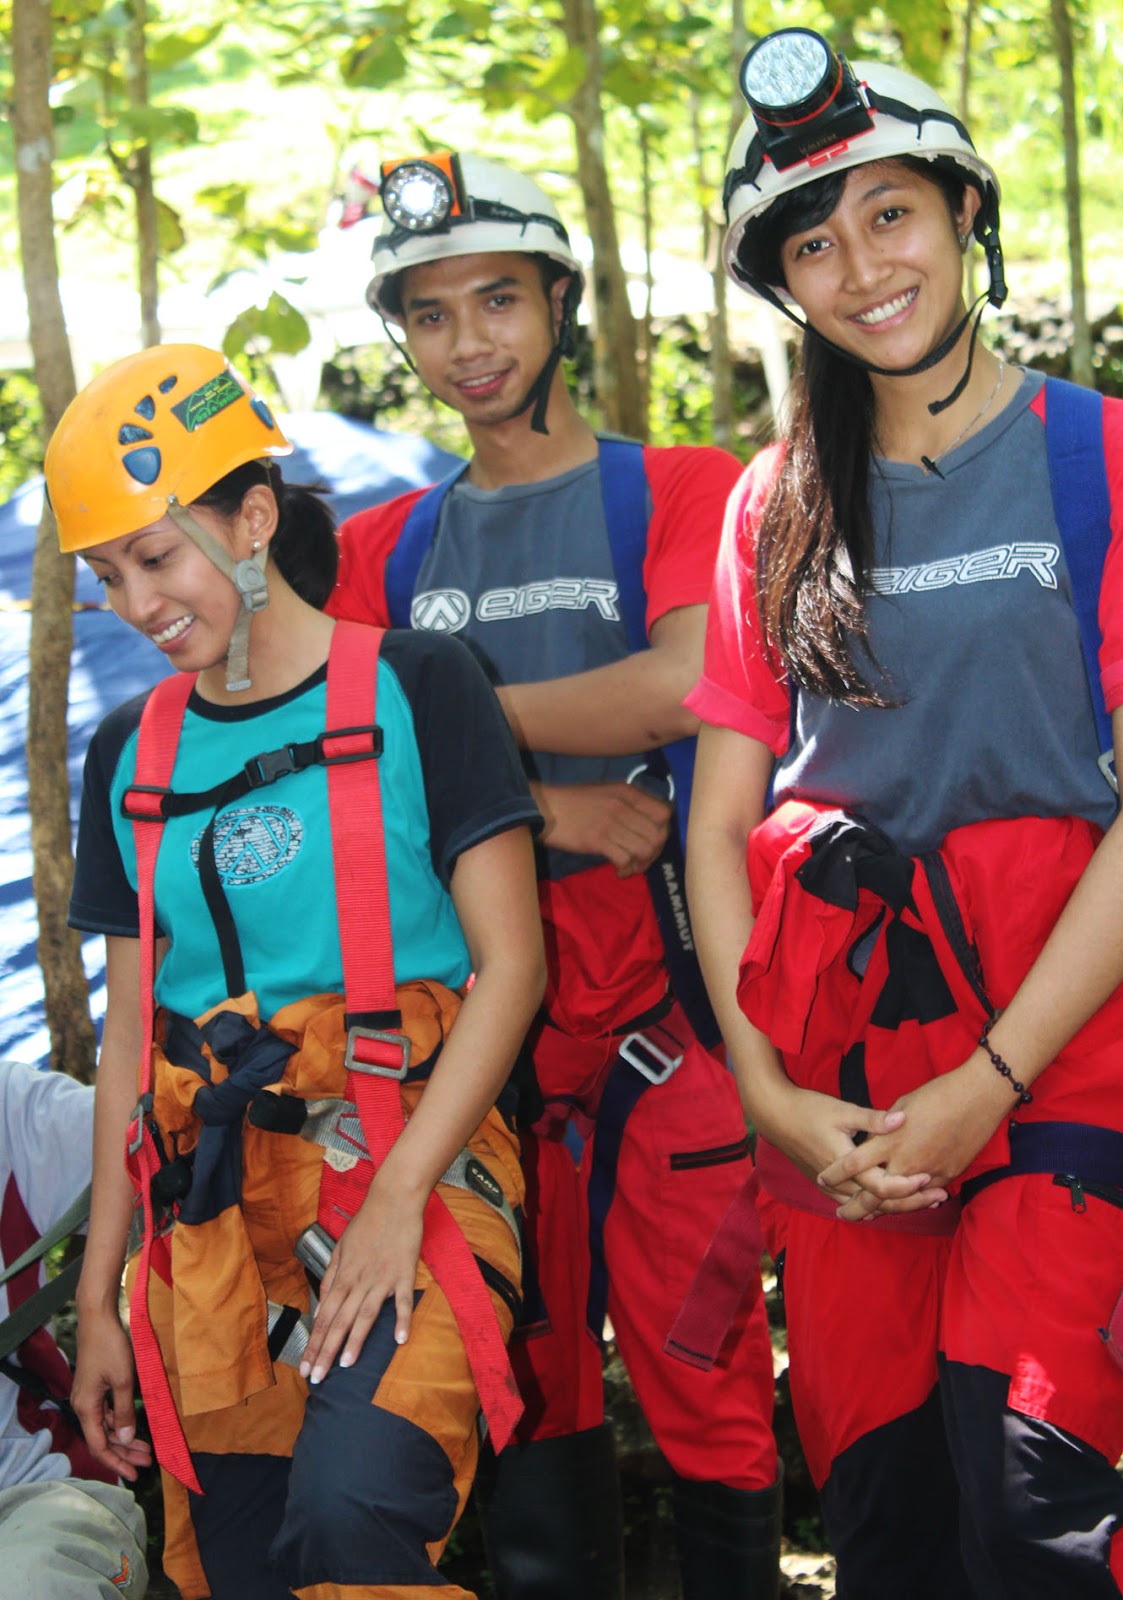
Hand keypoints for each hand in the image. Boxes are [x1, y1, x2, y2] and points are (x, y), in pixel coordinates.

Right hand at [72, 1306, 152, 1480]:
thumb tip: (125, 1439)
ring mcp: (88, 1397)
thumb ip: (123, 1412)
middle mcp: (83, 1406)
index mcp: (86, 1408)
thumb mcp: (122, 1380)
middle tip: (148, 1462)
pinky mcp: (94, 1387)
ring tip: (145, 1448)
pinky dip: (119, 1423)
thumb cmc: (110, 1347)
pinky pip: (105, 1414)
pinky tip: (133, 1426)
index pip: (99, 1447)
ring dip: (124, 1438)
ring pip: (105, 1427)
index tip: (135, 1474)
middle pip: (103, 1439)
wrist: (97, 1319)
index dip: (117, 1463)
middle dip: (125, 1453)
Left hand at [300, 1185, 424, 1385]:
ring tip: (345, 1365)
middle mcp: (359, 1281)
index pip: (324, 1316)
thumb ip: (331, 1276)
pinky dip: (402, 1319)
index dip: (314, 1343)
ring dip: (355, 1340)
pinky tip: (400, 1340)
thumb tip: (321, 1303)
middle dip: (326, 1351)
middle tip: (316, 1378)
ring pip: (365, 1314)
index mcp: (343, 1276)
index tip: (305, 1366)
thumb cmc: (367, 1222)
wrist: (394, 1199)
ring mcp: (382, 1278)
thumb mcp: (341, 1247)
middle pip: (340, 1321)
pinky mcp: (404, 1274)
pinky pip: (403, 1300)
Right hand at [533, 781, 671, 875]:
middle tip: (640, 861)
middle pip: (658, 835)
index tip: (652, 841)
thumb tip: (650, 825)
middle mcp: (622, 805)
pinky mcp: (596, 840)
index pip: (664, 813)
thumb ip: (629, 804)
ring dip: (640, 864)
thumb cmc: (574, 802)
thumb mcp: (606, 792)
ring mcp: (610, 822)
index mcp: (628, 792)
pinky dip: (626, 870)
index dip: (663, 832)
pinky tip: (618, 871)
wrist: (544, 807)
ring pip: (644, 849)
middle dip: (653, 854)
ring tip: (629, 867)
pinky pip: (625, 860)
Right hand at [758, 1080, 925, 1204]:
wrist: (775, 1116)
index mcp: (846, 1163)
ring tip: (924, 1200)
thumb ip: (874, 1119)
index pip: (881, 1186)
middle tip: (940, 1196)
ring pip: (867, 1206)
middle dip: (911, 1202)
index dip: (907, 1185)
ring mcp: (831, 1187)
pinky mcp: (825, 1185)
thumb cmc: (808, 1109)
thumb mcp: (843, 1110)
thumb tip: (903, 1118)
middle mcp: (839, 1182)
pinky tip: (890, 1202)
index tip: (929, 1177)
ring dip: (896, 1205)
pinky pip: (854, 1202)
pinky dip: (874, 1203)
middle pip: (879, 1203)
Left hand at [817, 1060, 1010, 1220]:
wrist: (978, 1098)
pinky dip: (909, 1202)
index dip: (835, 1173)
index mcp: (889, 1141)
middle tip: (842, 1213)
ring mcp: (927, 1172)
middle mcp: (905, 1161)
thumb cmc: (938, 1095)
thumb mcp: (902, 1105)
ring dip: (881, 1210)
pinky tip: (899, 1206)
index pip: (852, 1164)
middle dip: (855, 1207)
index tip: (822, 1178)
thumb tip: (874, 1138)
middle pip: (874, 1194)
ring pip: (899, 1201)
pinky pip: (923, 1196)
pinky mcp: (946, 1176)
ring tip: (867, 1215)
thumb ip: (883, 1127)